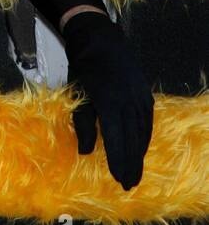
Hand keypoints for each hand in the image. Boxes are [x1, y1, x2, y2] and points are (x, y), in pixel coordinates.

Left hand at [62, 10, 153, 190]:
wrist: (100, 39)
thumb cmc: (83, 68)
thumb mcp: (77, 94)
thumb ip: (82, 123)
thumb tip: (86, 152)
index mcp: (108, 100)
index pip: (115, 138)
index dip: (118, 160)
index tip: (119, 179)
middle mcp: (127, 99)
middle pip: (132, 138)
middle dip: (131, 163)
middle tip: (129, 184)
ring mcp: (139, 95)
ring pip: (142, 131)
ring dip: (140, 154)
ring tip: (136, 173)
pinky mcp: (144, 92)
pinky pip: (147, 120)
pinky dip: (145, 137)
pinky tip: (141, 149)